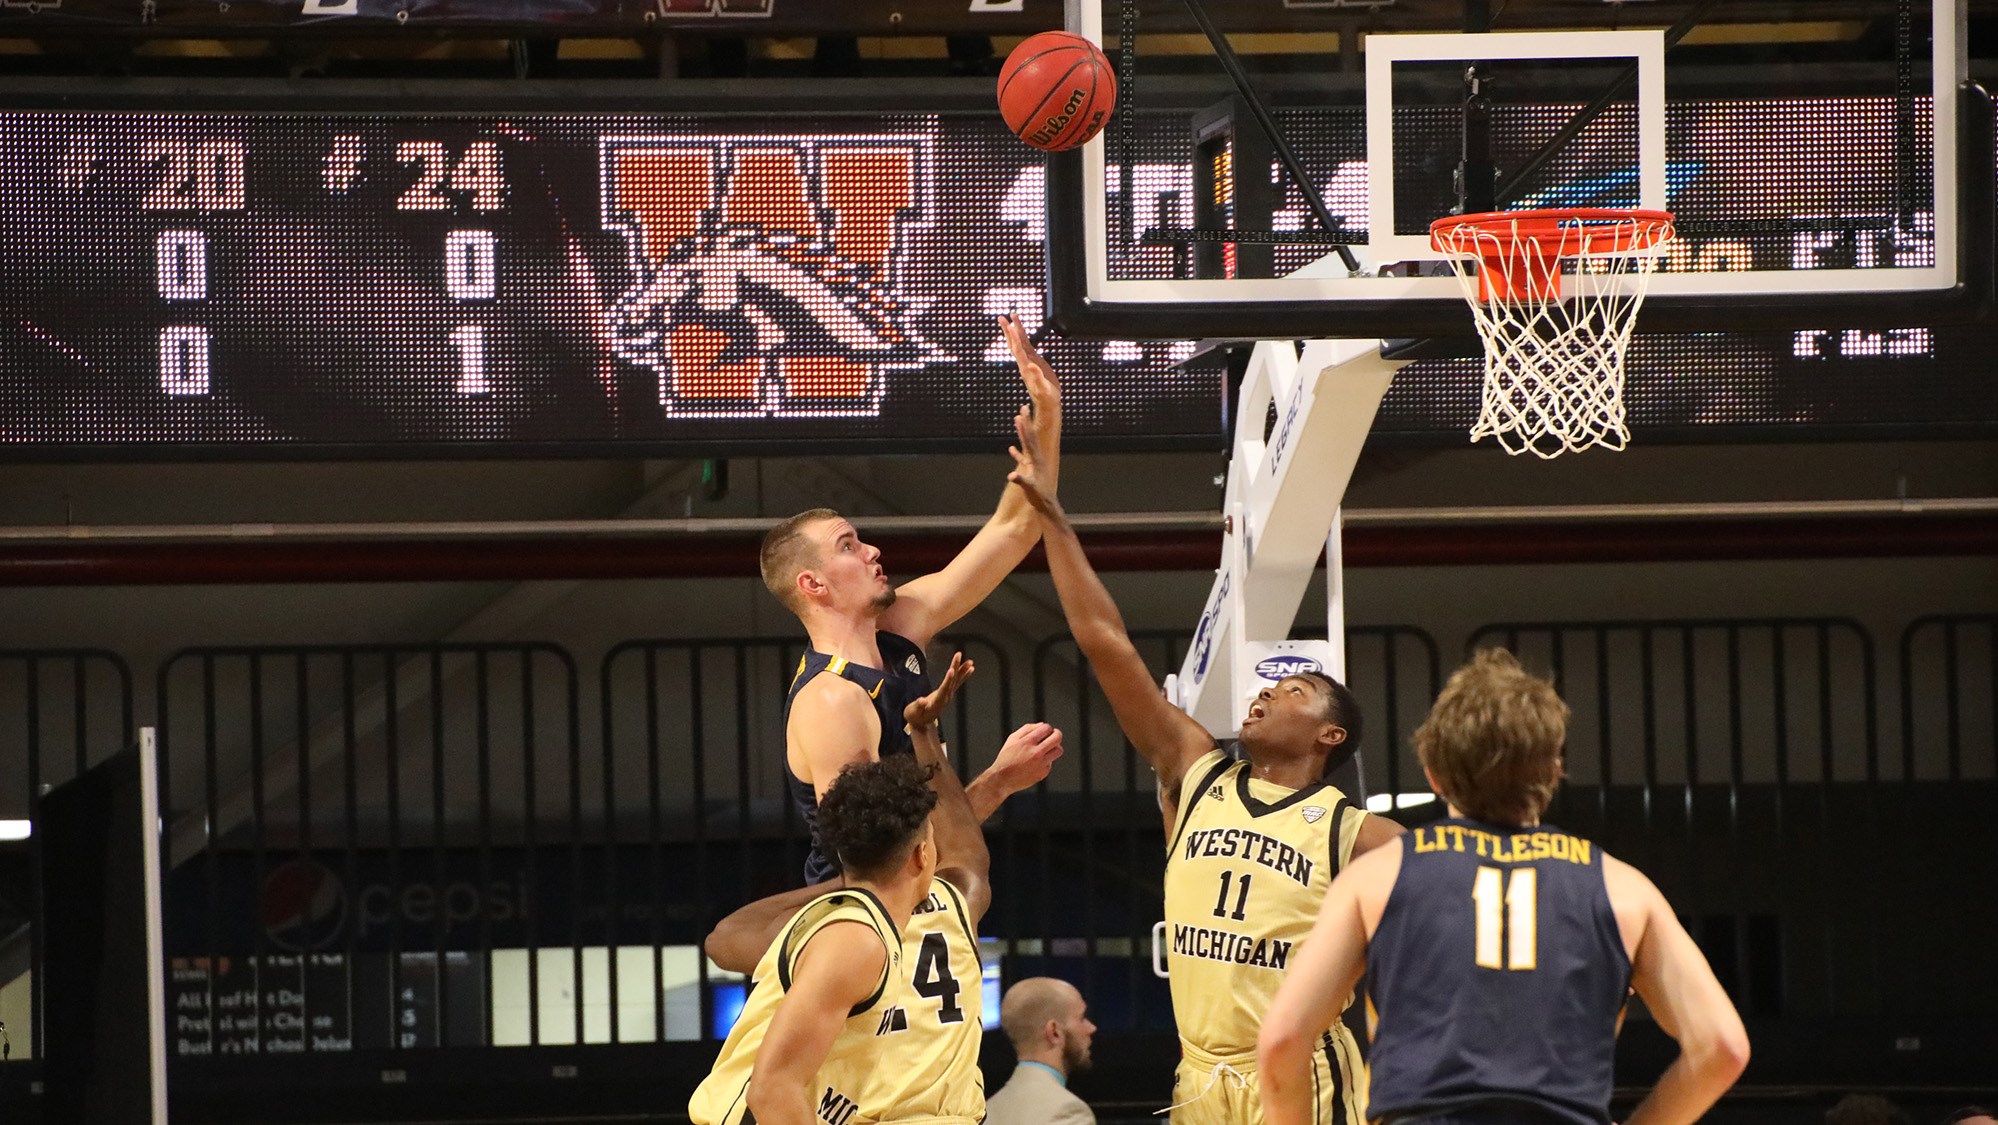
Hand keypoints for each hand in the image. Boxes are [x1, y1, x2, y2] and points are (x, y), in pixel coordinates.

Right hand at [904, 651, 974, 730]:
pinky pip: (957, 683)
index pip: (943, 689)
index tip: (951, 670)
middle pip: (952, 681)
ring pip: (956, 681)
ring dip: (962, 670)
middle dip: (955, 668)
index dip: (948, 680)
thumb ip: (918, 706)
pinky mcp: (948, 693)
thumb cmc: (915, 717)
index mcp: (937, 702)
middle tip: (958, 655)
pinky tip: (970, 669)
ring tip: (970, 662)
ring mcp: (948, 696)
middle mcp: (945, 698)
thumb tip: (922, 701)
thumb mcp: (913, 712)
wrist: (922, 724)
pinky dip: (963, 675)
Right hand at [986, 721, 1064, 794]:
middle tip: (1055, 735)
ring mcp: (1041, 764)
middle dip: (1057, 734)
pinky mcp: (1043, 773)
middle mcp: (1036, 752)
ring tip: (1047, 749)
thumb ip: (1027, 729)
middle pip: (1057, 738)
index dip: (1047, 728)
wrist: (1002, 780)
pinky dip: (1045, 761)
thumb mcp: (1012, 739)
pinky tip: (1035, 764)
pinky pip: (1050, 763)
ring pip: (1058, 751)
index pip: (1047, 728)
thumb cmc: (1006, 757)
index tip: (1045, 731)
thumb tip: (1043, 725)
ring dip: (1055, 747)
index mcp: (1027, 742)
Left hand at [998, 313, 1059, 429]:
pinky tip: (1021, 330)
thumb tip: (1031, 366)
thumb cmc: (1045, 397)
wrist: (1047, 402)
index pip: (1018, 350)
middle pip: (1014, 343)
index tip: (1010, 325)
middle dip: (1008, 330)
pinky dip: (1023, 336)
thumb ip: (1037, 378)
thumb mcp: (1042, 388)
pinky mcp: (1034, 361)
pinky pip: (1026, 345)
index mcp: (1025, 367)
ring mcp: (1028, 361)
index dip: (1014, 338)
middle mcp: (1024, 362)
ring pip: (1019, 342)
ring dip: (1014, 330)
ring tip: (1011, 317)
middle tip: (1001, 317)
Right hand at [1005, 408, 1060, 517]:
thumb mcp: (1030, 488)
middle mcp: (1037, 458)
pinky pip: (1022, 458)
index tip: (1023, 412)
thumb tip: (1011, 476)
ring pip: (1027, 444)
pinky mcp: (1031, 470)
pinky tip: (1011, 449)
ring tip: (1017, 421)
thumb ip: (1021, 481)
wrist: (1048, 505)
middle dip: (1026, 421)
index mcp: (1036, 459)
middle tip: (1023, 407)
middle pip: (1030, 436)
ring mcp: (1034, 463)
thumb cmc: (1040, 497)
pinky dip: (1017, 453)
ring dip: (1022, 433)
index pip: (1030, 438)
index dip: (1025, 425)